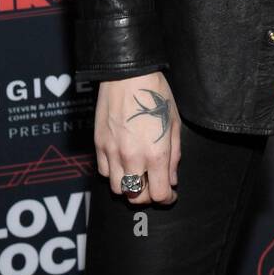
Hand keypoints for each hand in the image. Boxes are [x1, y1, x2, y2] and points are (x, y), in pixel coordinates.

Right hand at [94, 72, 180, 204]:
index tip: (170, 195)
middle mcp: (132, 158)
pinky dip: (114, 174)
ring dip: (129, 187)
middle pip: (136, 198)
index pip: (158, 195)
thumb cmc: (155, 95)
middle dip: (147, 197)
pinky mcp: (98, 146)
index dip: (167, 199)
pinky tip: (123, 163)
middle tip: (154, 187)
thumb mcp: (174, 123)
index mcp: (155, 153)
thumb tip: (171, 179)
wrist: (126, 75)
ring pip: (117, 189)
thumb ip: (174, 155)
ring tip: (138, 175)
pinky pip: (104, 172)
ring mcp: (112, 153)